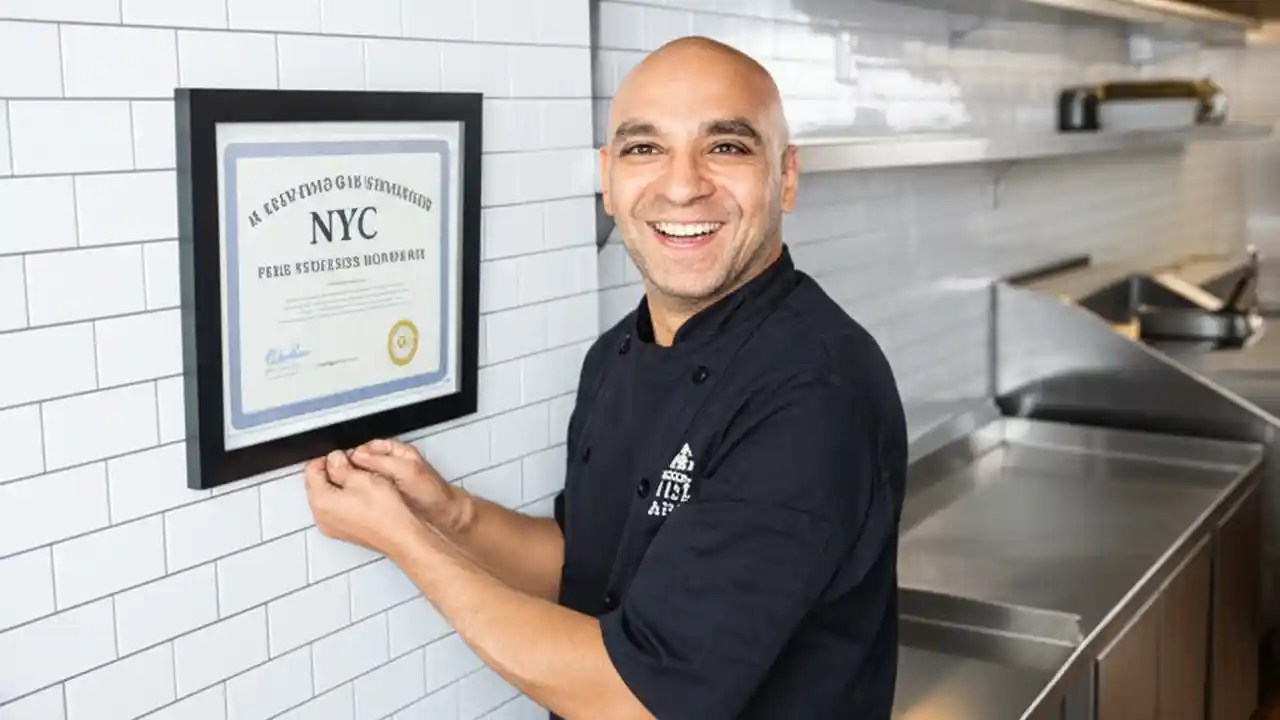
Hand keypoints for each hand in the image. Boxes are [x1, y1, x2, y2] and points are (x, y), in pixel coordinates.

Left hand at [305, 450, 422, 555]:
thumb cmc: (385, 512)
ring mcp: (332, 526)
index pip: (311, 470)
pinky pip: (338, 509)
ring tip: (363, 481)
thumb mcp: (361, 478)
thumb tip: (334, 459)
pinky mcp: (344, 531)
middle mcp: (322, 517)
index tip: (343, 455)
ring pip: (328, 497)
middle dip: (333, 471)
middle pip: (318, 484)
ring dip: (341, 485)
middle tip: (355, 467)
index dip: (328, 458)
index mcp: (321, 501)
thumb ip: (341, 465)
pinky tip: (365, 496)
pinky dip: (347, 499)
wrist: (401, 536)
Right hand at [348, 439, 462, 530]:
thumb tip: (359, 455)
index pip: (367, 446)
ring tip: (344, 487)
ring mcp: (388, 480)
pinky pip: (368, 490)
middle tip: (337, 477)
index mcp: (397, 452)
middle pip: (363, 461)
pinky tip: (355, 499)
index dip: (353, 453)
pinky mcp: (387, 495)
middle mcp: (392, 464)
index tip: (338, 463)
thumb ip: (383, 462)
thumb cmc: (432, 493)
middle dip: (350, 468)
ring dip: (354, 481)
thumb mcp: (407, 472)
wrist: (444, 516)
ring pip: (364, 476)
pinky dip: (361, 493)